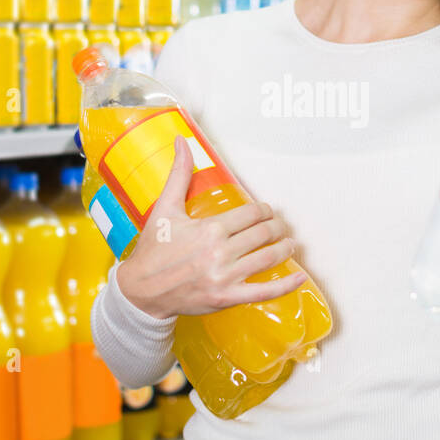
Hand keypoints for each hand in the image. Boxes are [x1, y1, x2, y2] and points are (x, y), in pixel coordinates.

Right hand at [116, 136, 307, 319]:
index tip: (265, 211)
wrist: (141, 291)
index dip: (264, 210)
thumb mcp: (165, 209)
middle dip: (276, 227)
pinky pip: (264, 292)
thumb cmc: (153, 250)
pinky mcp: (227, 298)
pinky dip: (285, 285)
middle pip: (263, 234)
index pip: (251, 214)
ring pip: (268, 258)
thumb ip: (179, 174)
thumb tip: (181, 141)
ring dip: (285, 248)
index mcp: (209, 229)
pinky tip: (299, 277)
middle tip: (278, 226)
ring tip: (289, 244)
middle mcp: (220, 252)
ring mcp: (225, 277)